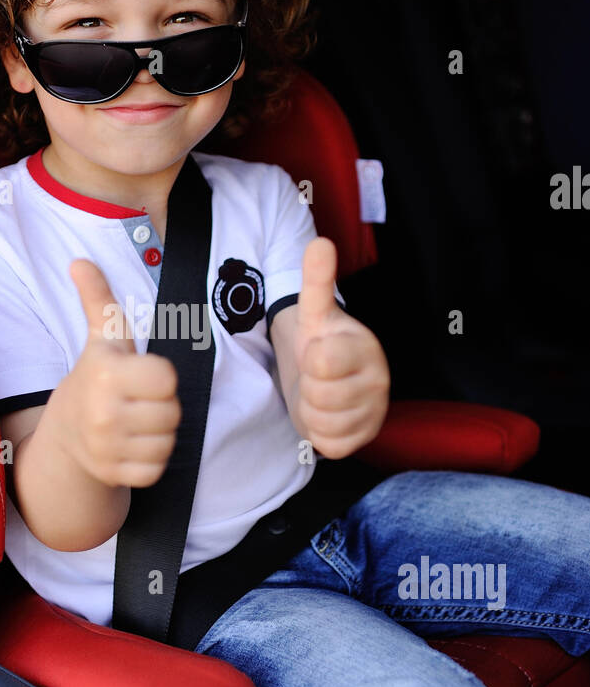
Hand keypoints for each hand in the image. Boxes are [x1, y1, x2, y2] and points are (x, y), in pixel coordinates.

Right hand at [57, 259, 180, 487]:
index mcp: (106, 374)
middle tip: (140, 401)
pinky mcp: (112, 474)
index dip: (161, 377)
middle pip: (172, 413)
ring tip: (136, 422)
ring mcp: (106, 447)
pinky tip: (133, 445)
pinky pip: (156, 469)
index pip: (167, 379)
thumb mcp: (101, 338)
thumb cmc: (95, 378)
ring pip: (167, 443)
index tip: (142, 375)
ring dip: (159, 434)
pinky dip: (150, 460)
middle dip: (162, 407)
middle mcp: (103, 413)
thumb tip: (79, 261)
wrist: (65, 435)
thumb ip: (98, 299)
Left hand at [293, 237, 389, 457]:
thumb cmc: (322, 343)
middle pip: (319, 394)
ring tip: (321, 393)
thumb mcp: (314, 312)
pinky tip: (326, 415)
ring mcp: (373, 413)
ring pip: (323, 421)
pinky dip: (318, 432)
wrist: (327, 379)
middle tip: (318, 375)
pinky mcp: (362, 439)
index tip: (319, 348)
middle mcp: (378, 381)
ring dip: (311, 409)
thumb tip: (319, 242)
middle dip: (309, 385)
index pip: (323, 361)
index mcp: (366, 348)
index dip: (311, 357)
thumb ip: (316, 279)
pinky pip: (329, 444)